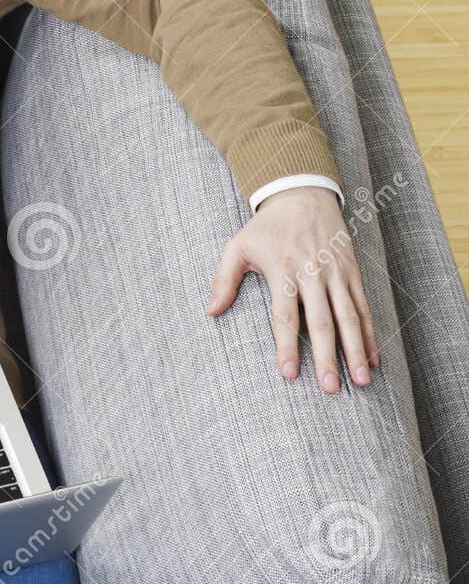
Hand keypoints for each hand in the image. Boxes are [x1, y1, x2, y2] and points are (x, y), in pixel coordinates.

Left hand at [206, 187, 379, 392]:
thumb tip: (210, 311)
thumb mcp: (237, 246)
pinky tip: (372, 358)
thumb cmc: (266, 227)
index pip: (285, 315)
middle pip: (322, 322)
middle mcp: (314, 274)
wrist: (303, 194)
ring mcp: (337, 273)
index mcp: (284, 270)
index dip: (287, 346)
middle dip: (326, 357)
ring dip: (355, 351)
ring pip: (349, 317)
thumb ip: (223, 279)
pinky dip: (369, 333)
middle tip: (331, 388)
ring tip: (361, 381)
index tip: (289, 374)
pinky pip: (363, 307)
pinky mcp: (352, 272)